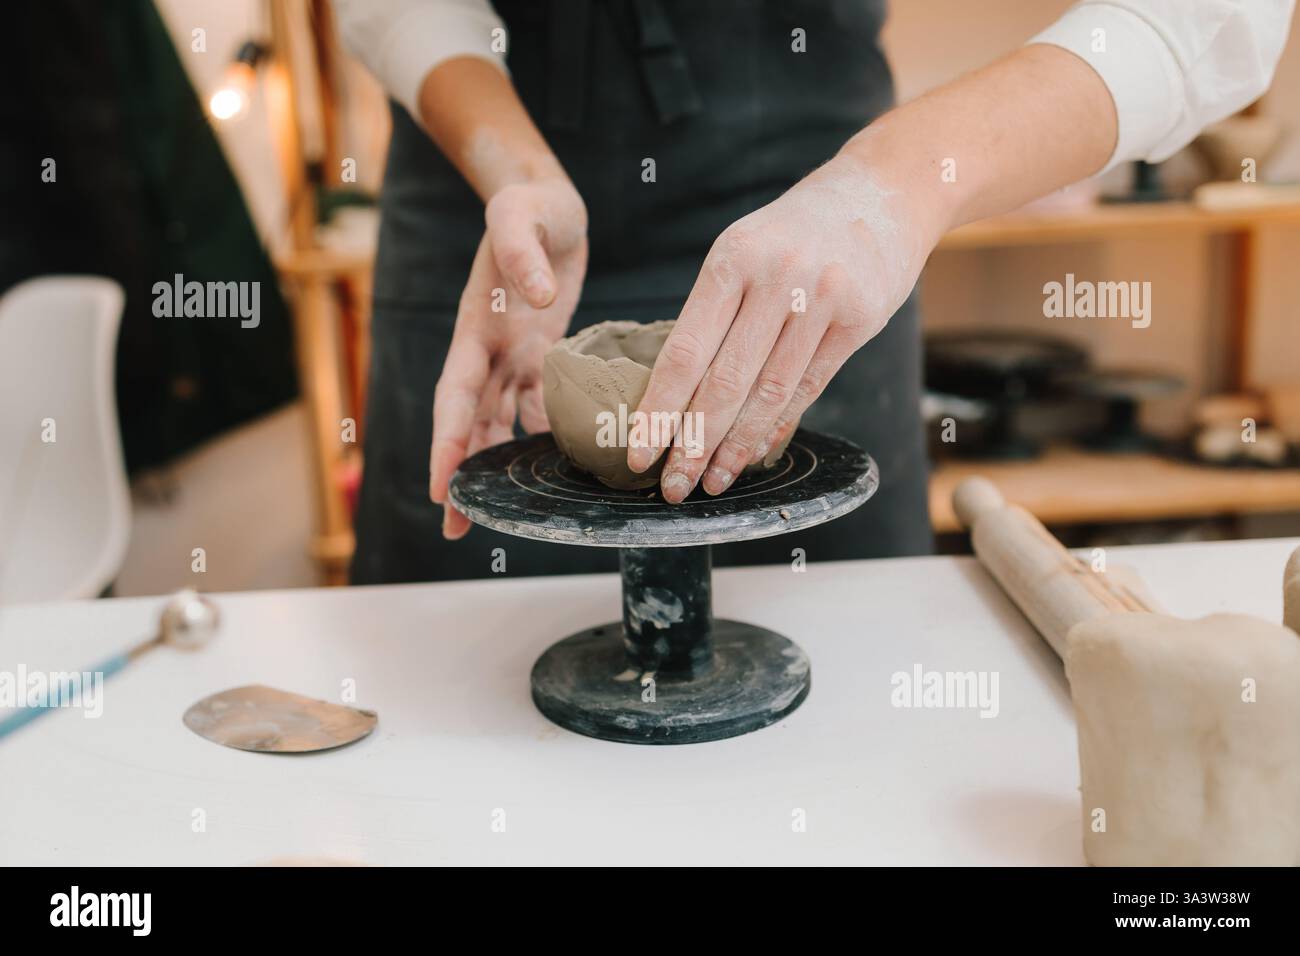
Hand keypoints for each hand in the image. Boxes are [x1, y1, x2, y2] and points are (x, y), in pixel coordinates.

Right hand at [429, 176, 586, 537]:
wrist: (546, 201)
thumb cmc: (529, 205)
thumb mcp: (521, 215)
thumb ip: (523, 250)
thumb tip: (539, 299)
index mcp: (477, 329)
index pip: (456, 397)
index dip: (447, 444)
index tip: (442, 489)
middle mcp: (490, 351)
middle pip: (469, 425)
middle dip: (461, 476)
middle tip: (456, 530)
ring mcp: (514, 356)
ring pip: (500, 423)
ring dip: (497, 468)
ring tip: (500, 515)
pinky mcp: (542, 355)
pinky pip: (540, 405)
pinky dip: (544, 437)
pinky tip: (556, 469)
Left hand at [626, 148, 943, 501]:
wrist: (883, 191)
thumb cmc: (796, 231)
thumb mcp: (743, 248)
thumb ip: (715, 313)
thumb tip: (677, 396)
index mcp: (731, 259)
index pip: (685, 352)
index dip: (658, 410)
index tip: (638, 454)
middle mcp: (775, 278)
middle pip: (723, 381)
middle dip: (692, 443)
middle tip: (672, 486)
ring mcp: (821, 299)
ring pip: (767, 392)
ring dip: (735, 447)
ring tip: (712, 481)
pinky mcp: (859, 320)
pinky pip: (809, 386)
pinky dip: (778, 425)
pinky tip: (754, 453)